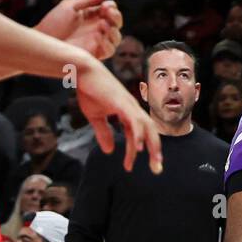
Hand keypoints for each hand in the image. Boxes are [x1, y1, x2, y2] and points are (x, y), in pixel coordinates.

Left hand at [38, 0, 122, 60]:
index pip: (110, 10)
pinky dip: (108, 44)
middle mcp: (97, 29)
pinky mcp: (94, 54)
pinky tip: (98, 38)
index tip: (104, 6)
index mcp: (92, 16)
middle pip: (117, 23)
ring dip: (114, 31)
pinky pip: (109, 51)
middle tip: (107, 12)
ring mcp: (96, 42)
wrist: (42, 42)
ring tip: (102, 26)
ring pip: (116, 38)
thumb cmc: (52, 23)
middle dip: (116, 16)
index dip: (111, 7)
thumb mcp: (69, 6)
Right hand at [75, 58, 162, 174]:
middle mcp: (132, 108)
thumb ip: (103, 132)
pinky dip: (138, 134)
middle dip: (155, 150)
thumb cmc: (89, 90)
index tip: (130, 166)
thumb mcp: (95, 116)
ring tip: (153, 162)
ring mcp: (128, 105)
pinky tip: (138, 148)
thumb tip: (109, 151)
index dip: (137, 150)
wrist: (84, 71)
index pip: (138, 133)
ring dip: (151, 145)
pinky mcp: (121, 103)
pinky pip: (133, 121)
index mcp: (127, 112)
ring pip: (146, 127)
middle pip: (150, 131)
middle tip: (157, 169)